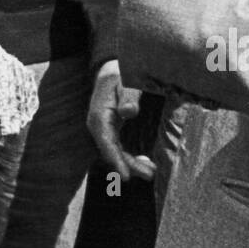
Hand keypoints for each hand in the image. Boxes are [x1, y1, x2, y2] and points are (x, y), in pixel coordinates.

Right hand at [87, 60, 155, 180]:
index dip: (116, 160)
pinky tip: (144, 162)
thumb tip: (129, 111)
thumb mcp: (125, 82)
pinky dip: (129, 157)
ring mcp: (103, 129)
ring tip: (150, 171)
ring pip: (115, 152)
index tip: (126, 175)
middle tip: (149, 174)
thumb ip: (128, 96)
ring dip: (131, 163)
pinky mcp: (110, 131)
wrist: (110, 72)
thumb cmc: (119, 75)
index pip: (106, 142)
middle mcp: (98, 126)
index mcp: (99, 115)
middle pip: (111, 151)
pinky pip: (118, 148)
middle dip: (128, 165)